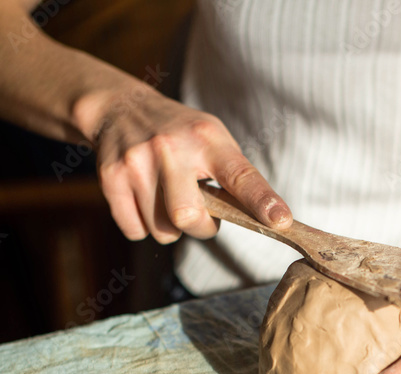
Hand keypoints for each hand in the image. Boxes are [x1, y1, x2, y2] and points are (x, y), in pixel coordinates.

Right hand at [91, 87, 291, 242]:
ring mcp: (137, 162)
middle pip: (188, 217)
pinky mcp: (111, 177)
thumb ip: (236, 178)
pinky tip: (146, 202)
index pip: (241, 175)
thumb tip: (266, 221)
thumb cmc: (181, 134)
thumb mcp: (214, 140)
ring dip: (171, 228)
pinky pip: (135, 230)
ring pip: (162, 230)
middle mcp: (172, 148)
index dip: (262, 201)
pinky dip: (144, 227)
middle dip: (201, 228)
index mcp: (208, 140)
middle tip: (202, 216)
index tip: (280, 221)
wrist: (120, 107)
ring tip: (169, 199)